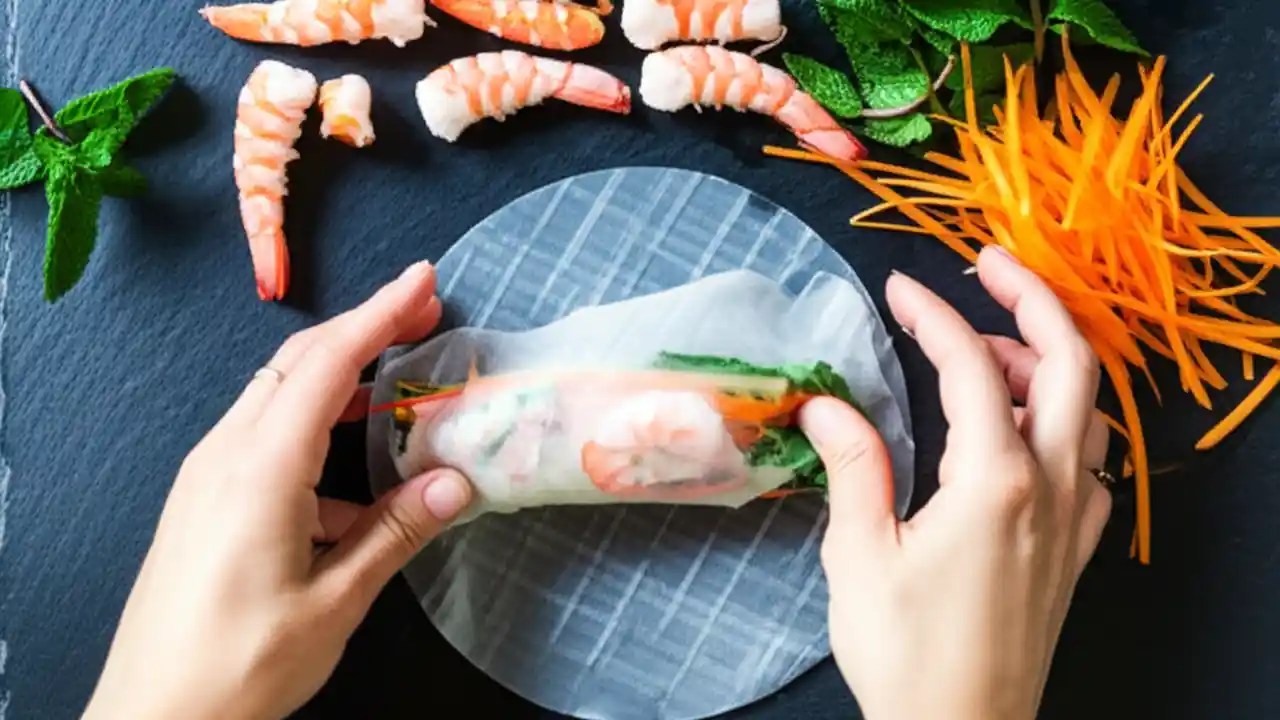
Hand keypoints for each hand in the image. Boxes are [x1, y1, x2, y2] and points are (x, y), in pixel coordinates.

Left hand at [82, 262, 474, 719]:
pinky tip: (354, 481)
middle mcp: (225, 457)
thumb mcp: (334, 602)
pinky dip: (315, 428)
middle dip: (363, 328)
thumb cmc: (237, 667)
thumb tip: (457, 483)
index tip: (423, 280)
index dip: (379, 314)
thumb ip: (396, 534)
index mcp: (260, 470)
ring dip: (339, 376)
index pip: (326, 364)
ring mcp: (207, 477)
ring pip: (277, 396)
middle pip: (297, 365)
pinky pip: (263, 438)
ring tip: (399, 383)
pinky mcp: (203, 501)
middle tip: (423, 310)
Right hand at [802, 245, 1111, 719]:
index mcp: (995, 484)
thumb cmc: (907, 656)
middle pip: (1069, 362)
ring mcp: (1073, 518)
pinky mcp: (1074, 547)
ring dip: (1046, 359)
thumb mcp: (861, 557)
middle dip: (1032, 299)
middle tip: (987, 265)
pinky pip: (1091, 459)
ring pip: (1087, 406)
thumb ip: (854, 468)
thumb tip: (828, 405)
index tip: (899, 288)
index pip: (973, 368)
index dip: (934, 316)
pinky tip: (1020, 429)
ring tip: (990, 349)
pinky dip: (1063, 418)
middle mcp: (1050, 489)